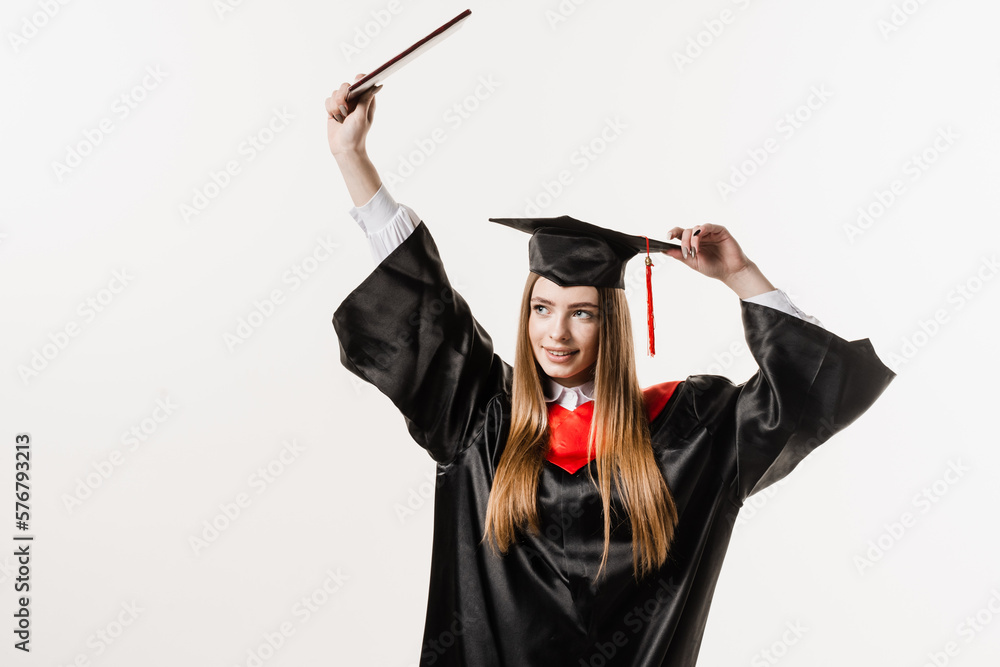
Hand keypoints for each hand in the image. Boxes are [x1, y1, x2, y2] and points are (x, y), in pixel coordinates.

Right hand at [325, 74, 381, 156]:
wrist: (344, 148)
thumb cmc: (356, 135)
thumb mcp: (362, 116)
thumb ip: (366, 99)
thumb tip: (377, 85)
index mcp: (365, 101)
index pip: (362, 83)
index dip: (359, 80)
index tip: (355, 82)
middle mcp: (354, 101)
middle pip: (345, 86)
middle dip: (342, 96)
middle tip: (344, 108)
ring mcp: (343, 104)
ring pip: (334, 93)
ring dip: (335, 106)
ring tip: (341, 118)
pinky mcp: (333, 109)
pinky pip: (328, 101)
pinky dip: (330, 109)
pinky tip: (335, 118)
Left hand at [660, 223, 775, 297]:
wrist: (731, 272)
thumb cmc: (713, 267)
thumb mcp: (693, 263)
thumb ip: (680, 255)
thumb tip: (664, 250)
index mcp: (692, 243)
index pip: (680, 234)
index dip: (672, 233)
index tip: (667, 237)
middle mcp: (700, 236)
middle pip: (686, 231)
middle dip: (684, 242)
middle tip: (686, 253)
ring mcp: (709, 232)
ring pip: (695, 228)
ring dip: (692, 239)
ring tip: (694, 252)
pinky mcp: (719, 230)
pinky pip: (708, 226)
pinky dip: (701, 231)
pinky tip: (699, 239)